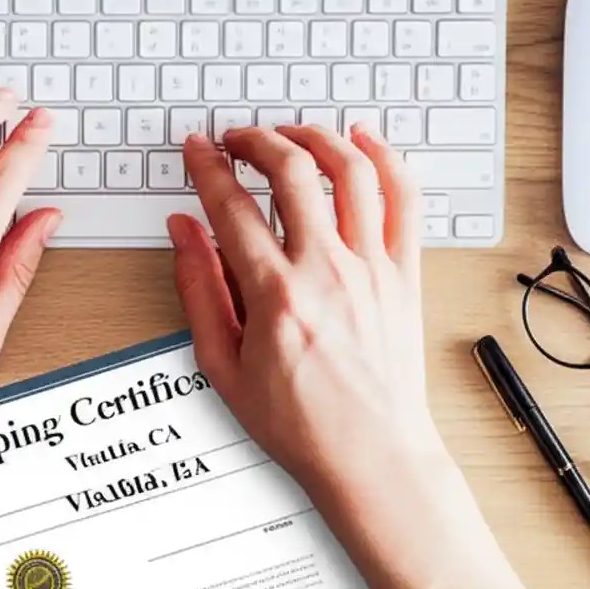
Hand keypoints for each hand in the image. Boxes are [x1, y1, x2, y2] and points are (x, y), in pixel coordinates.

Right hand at [170, 124, 441, 504]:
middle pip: (290, 170)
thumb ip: (199, 290)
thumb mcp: (224, 366)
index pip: (231, 206)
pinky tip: (365, 141)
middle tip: (238, 139)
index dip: (206, 166)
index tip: (197, 150)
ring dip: (316, 137)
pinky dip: (387, 158)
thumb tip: (183, 233)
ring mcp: (373, 268)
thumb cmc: (302, 423)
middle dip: (255, 139)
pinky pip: (405, 198)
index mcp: (276, 296)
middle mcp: (328, 271)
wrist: (372, 454)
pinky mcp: (406, 273)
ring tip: (292, 134)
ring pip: (350, 170)